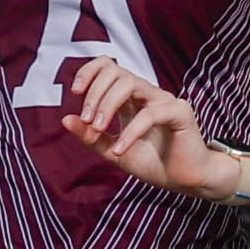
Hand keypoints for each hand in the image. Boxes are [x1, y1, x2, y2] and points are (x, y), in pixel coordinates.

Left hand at [63, 56, 233, 197]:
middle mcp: (147, 94)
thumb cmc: (154, 163)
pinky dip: (130, 132)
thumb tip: (65, 119)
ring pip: (130, 83)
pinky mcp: (180, 112)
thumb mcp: (113, 151)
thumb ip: (90, 137)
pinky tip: (119, 150)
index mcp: (131, 99)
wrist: (184, 181)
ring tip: (99, 128)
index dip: (89, 72)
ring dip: (108, 104)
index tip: (75, 93)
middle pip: (116, 71)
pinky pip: (149, 114)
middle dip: (95, 93)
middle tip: (89, 121)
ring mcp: (164, 100)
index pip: (108, 67)